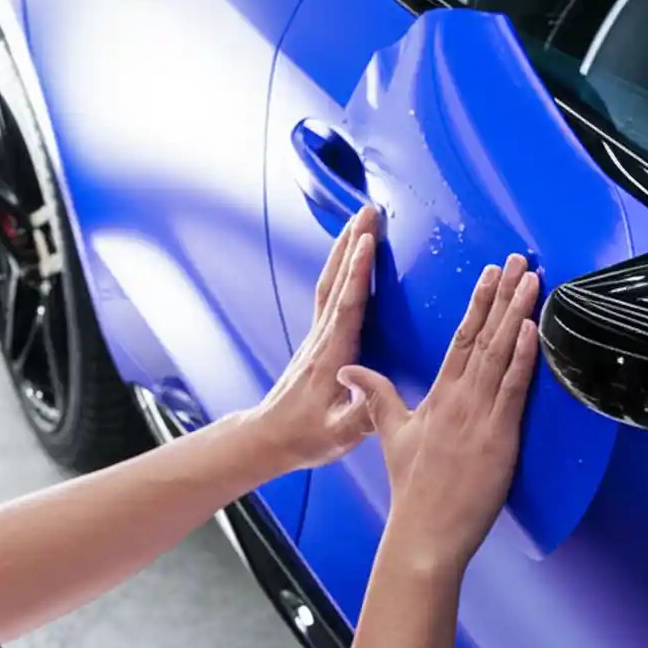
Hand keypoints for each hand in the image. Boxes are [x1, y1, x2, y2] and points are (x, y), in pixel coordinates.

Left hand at [248, 207, 379, 470]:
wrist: (271, 437)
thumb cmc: (305, 436)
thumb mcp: (338, 434)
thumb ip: (360, 415)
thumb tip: (377, 395)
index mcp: (333, 355)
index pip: (348, 304)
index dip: (359, 271)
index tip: (369, 239)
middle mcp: (323, 337)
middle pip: (337, 280)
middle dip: (353, 243)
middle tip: (369, 211)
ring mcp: (318, 335)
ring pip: (330, 282)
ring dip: (345, 248)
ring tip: (361, 220)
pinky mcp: (319, 338)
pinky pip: (330, 292)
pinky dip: (341, 267)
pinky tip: (350, 256)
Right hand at [338, 254, 540, 574]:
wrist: (424, 531)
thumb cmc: (413, 488)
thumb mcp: (391, 434)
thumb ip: (376, 396)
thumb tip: (348, 370)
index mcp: (438, 395)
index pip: (460, 337)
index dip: (477, 302)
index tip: (489, 273)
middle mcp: (459, 398)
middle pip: (483, 334)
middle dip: (502, 294)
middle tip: (517, 259)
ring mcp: (479, 415)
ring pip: (500, 353)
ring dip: (518, 313)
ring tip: (530, 280)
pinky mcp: (498, 436)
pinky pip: (512, 388)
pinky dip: (522, 356)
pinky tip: (531, 328)